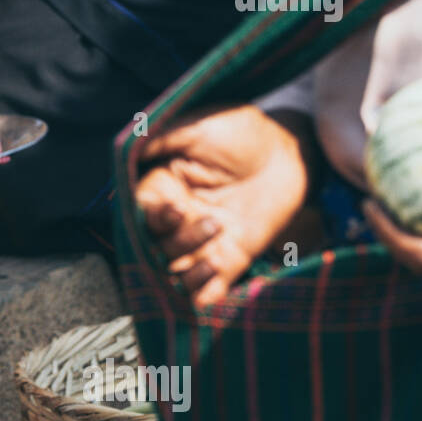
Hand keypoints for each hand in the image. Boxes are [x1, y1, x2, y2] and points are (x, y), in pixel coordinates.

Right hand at [134, 105, 315, 307]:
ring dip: (189, 272)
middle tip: (212, 223)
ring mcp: (202, 242)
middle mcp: (177, 220)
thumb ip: (162, 137)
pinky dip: (203, 293)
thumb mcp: (199, 127)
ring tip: (217, 256)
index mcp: (162, 189)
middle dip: (178, 243)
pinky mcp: (229, 259)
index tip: (177, 208)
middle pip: (155, 248)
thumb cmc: (243, 133)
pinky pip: (205, 290)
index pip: (140, 215)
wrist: (291, 152)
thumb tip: (130, 143)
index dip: (152, 219)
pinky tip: (218, 274)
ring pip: (175, 273)